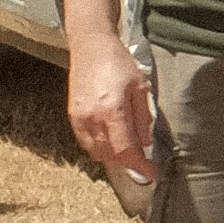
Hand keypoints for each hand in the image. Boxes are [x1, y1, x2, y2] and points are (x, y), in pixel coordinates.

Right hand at [67, 36, 151, 185]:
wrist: (91, 48)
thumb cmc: (119, 64)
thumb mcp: (141, 88)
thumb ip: (143, 118)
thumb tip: (145, 144)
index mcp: (112, 111)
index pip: (125, 150)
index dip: (139, 165)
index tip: (151, 174)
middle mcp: (92, 118)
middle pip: (110, 154)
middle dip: (128, 162)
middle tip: (144, 162)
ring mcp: (79, 118)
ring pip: (96, 151)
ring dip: (114, 157)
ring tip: (130, 152)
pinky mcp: (72, 116)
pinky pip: (85, 142)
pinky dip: (99, 148)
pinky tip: (112, 143)